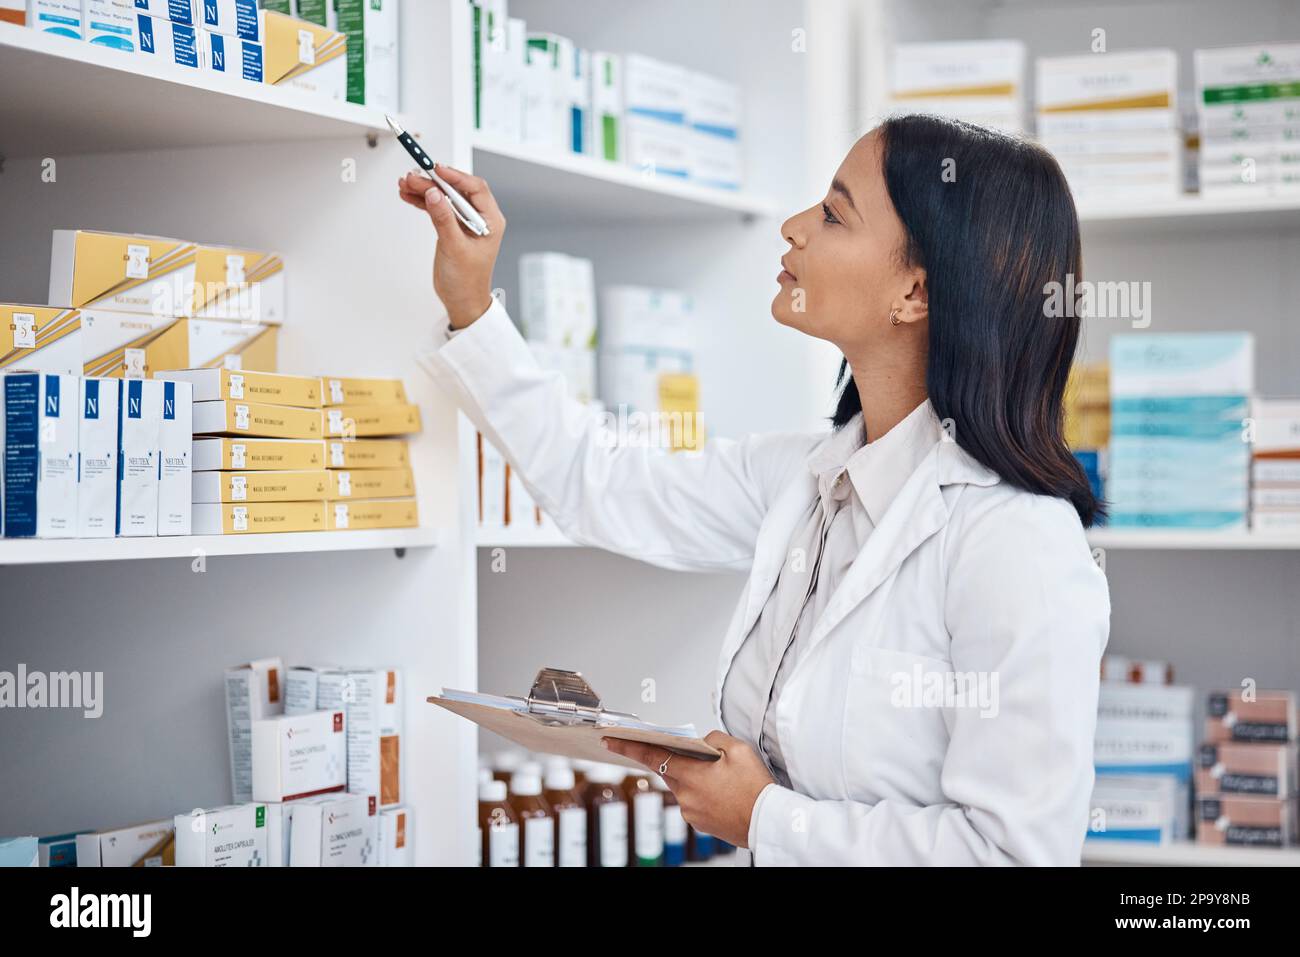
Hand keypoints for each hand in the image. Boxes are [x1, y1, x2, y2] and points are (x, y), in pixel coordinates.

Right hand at [397, 166, 504, 329]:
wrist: (461, 299)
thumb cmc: (467, 280)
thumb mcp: (455, 248)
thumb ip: (444, 219)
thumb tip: (435, 194)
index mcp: (490, 221)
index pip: (475, 188)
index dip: (455, 176)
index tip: (436, 170)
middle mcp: (479, 218)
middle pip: (456, 189)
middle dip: (433, 182)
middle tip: (413, 178)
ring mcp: (464, 222)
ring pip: (444, 197)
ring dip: (424, 189)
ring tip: (406, 184)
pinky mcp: (451, 227)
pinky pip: (436, 207)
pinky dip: (422, 201)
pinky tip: (409, 196)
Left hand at [602, 731, 774, 848]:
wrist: (768, 821)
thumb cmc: (756, 787)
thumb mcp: (738, 749)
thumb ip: (713, 739)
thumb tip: (701, 743)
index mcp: (691, 775)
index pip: (651, 756)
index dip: (628, 747)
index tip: (611, 740)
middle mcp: (685, 796)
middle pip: (667, 770)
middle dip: (672, 759)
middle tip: (689, 754)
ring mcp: (690, 812)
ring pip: (681, 786)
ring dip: (691, 777)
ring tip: (717, 775)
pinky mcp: (699, 823)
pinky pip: (691, 800)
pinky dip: (699, 792)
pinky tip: (719, 790)